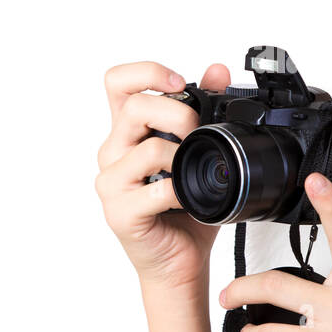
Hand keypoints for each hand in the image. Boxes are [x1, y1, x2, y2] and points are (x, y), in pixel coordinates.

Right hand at [95, 59, 230, 292]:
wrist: (180, 260)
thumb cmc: (186, 209)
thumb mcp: (200, 152)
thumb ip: (205, 110)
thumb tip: (218, 71)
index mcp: (128, 132)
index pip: (118, 82)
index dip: (147, 72)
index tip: (179, 83)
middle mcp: (114, 152)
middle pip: (134, 106)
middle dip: (178, 113)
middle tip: (198, 132)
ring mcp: (112, 182)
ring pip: (149, 148)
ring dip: (183, 157)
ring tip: (194, 173)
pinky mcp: (120, 211)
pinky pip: (157, 190)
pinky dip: (182, 192)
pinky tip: (189, 199)